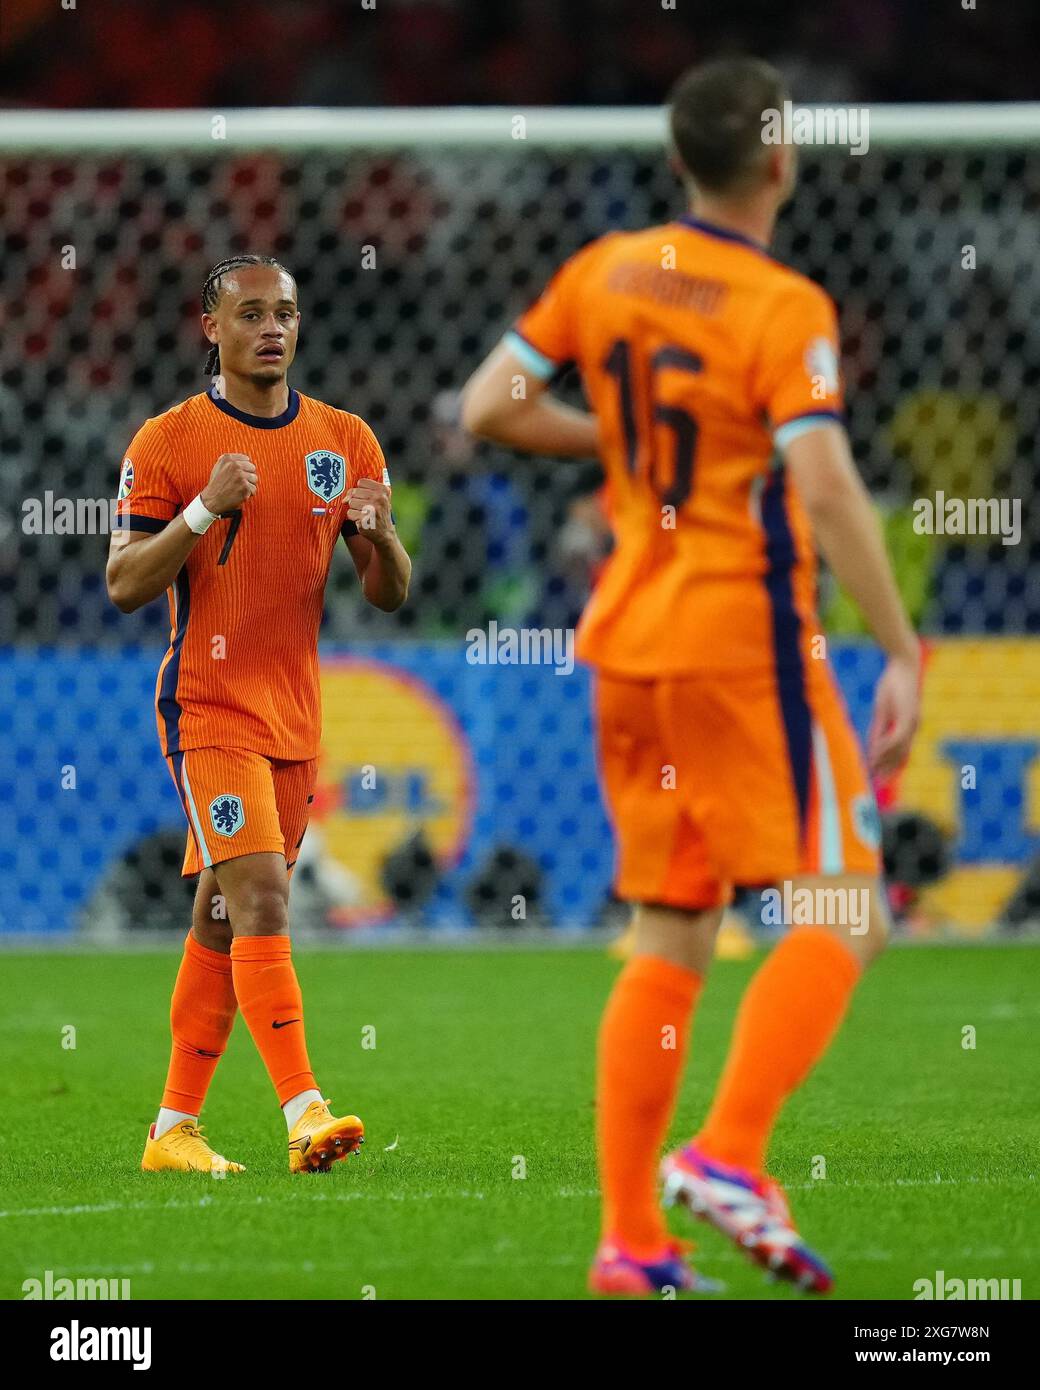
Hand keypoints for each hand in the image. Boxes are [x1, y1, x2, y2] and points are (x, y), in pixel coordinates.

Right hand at [201, 454, 256, 514]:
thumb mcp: (219, 467)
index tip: (239, 474)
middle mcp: (235, 465)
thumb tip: (246, 459)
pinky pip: (254, 489)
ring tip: (239, 488)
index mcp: (228, 458)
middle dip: (248, 476)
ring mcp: (240, 476)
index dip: (244, 468)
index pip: (246, 459)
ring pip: (254, 478)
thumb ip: (231, 461)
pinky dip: (249, 494)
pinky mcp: (245, 486)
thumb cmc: (216, 485)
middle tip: (239, 483)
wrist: (212, 499)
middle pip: (252, 468)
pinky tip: (240, 494)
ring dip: (249, 485)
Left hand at [345, 476, 393, 541]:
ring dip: (354, 509)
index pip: (361, 482)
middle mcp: (379, 498)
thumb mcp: (380, 498)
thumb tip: (346, 496)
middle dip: (355, 500)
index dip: (359, 489)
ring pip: (351, 502)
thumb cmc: (379, 513)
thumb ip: (365, 490)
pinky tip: (362, 519)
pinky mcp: (364, 519)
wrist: (385, 533)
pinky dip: (353, 517)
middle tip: (363, 507)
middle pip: (354, 492)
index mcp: (383, 490)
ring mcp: (372, 509)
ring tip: (363, 513)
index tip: (363, 496)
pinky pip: (350, 513)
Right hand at [868, 650, 920, 778]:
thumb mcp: (883, 711)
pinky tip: (875, 755)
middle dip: (889, 770)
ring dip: (886, 762)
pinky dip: (885, 748)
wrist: (903, 666)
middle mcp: (912, 728)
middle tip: (878, 782)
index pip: (900, 752)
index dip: (889, 765)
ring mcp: (911, 723)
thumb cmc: (893, 685)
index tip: (879, 776)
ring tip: (874, 772)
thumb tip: (872, 748)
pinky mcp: (907, 717)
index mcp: (907, 726)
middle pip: (901, 755)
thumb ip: (878, 730)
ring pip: (899, 750)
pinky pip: (896, 738)